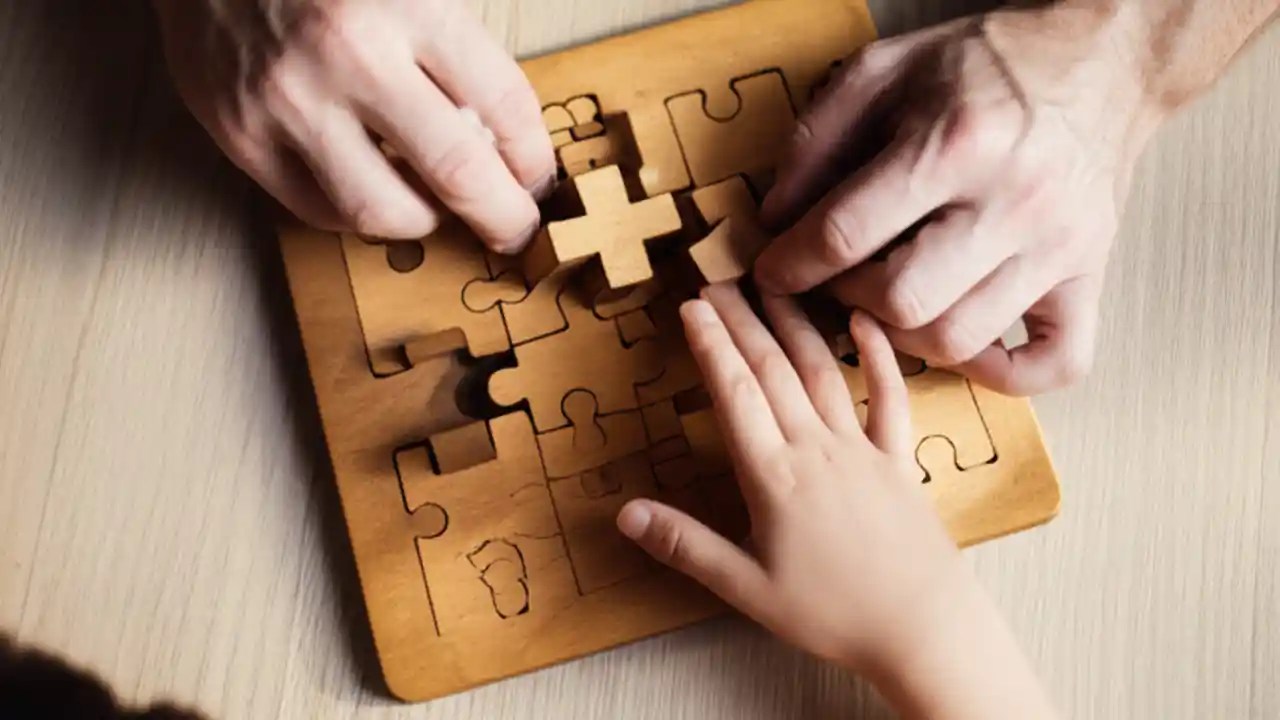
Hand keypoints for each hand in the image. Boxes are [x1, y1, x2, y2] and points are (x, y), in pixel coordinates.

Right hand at [153, 0, 553, 250]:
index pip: (504, 105)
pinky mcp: (241, 135)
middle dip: (502, 215)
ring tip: (434, 204)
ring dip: (425, 219)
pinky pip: (319, 210)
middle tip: (514, 227)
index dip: (533, 157)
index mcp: (410, 4)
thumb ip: (457, 51)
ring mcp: (290, 102)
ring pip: (383, 209)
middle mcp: (351, 56)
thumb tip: (503, 138)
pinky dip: (357, 213)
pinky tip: (372, 186)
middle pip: (456, 172)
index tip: (537, 179)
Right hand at [616, 283, 961, 670]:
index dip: (711, 345)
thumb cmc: (832, 614)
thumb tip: (624, 514)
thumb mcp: (746, 588)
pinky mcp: (898, 460)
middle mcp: (816, 449)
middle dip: (742, 321)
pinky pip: (889, 398)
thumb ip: (686, 545)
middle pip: (772, 371)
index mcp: (774, 477)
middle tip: (718, 280)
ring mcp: (861, 450)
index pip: (734, 394)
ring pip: (822, 371)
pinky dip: (877, 356)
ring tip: (772, 285)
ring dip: (793, 325)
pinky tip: (862, 322)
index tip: (692, 305)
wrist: (922, 627)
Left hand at [753, 7, 1166, 394]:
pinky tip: (964, 342)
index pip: (846, 233)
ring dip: (904, 334)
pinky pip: (1054, 362)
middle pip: (902, 300)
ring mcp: (1059, 247)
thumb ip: (816, 140)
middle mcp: (1013, 202)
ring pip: (958, 339)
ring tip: (888, 298)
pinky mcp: (1090, 276)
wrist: (1099, 62)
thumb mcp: (883, 69)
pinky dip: (1002, 373)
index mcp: (955, 143)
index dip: (790, 261)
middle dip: (846, 296)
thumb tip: (775, 217)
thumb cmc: (986, 64)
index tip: (770, 269)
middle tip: (836, 275)